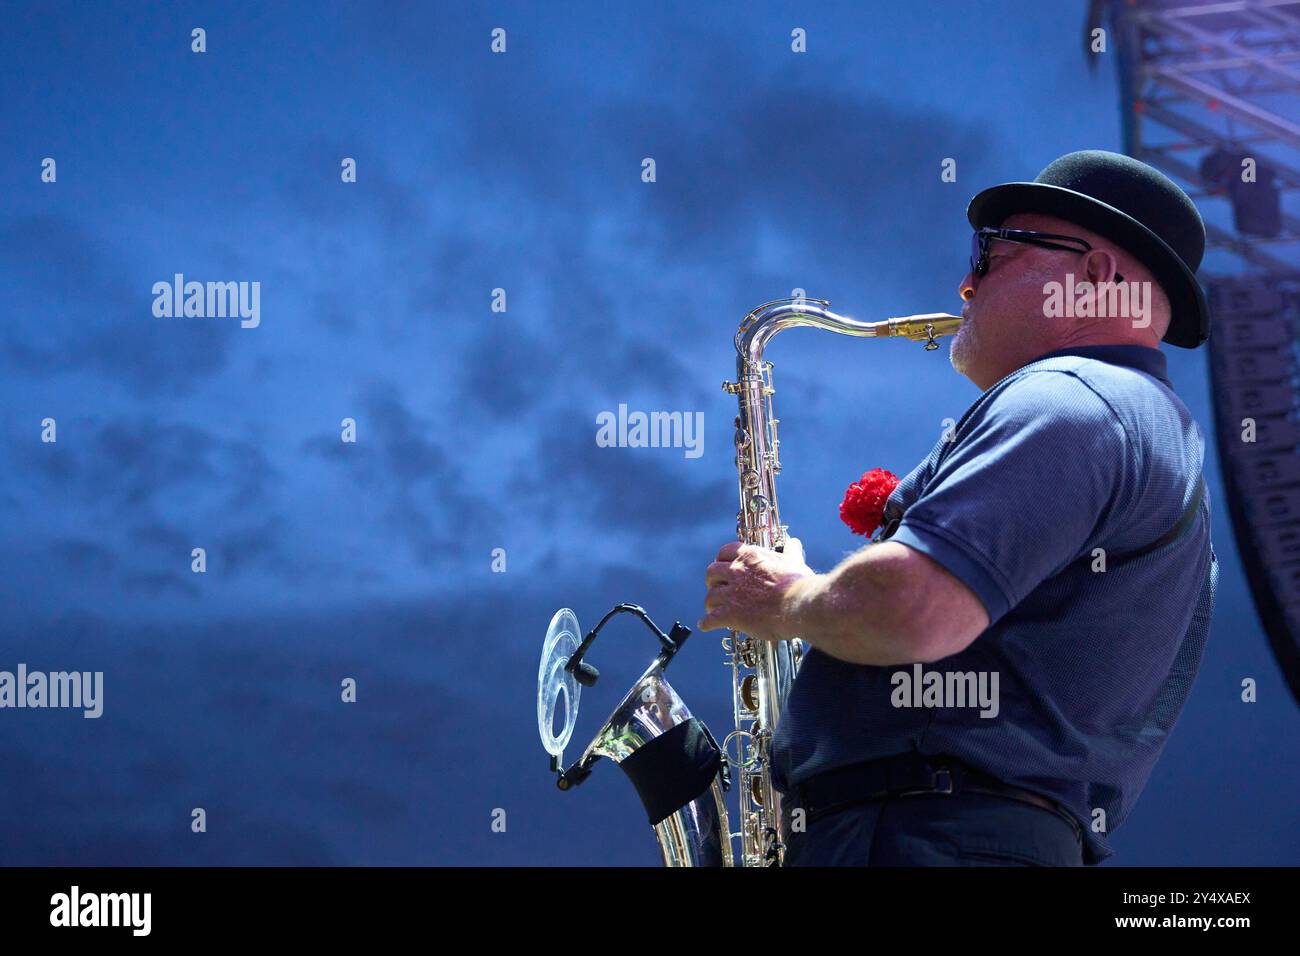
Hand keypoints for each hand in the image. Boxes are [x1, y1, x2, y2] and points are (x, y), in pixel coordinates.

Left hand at [699, 537, 815, 640]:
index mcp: (749, 556)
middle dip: (712, 581)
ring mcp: (731, 593)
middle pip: (712, 572)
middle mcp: (736, 572)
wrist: (798, 605)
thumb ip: (790, 552)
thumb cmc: (798, 584)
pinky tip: (705, 625)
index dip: (721, 560)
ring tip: (713, 609)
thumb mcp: (794, 562)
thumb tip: (794, 542)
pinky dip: (706, 623)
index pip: (725, 552)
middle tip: (717, 588)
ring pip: (710, 596)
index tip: (722, 566)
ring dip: (710, 603)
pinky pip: (710, 619)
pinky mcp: (730, 614)